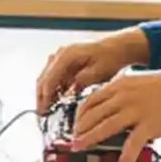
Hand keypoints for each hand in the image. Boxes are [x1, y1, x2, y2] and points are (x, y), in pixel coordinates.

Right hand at [36, 28, 150, 112]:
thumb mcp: (99, 72)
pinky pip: (54, 76)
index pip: (49, 80)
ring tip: (47, 110)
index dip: (45, 98)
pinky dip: (53, 88)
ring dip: (46, 93)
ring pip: (46, 77)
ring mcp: (61, 56)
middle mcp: (60, 53)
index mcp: (67, 55)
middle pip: (43, 78)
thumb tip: (69, 91)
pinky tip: (57, 100)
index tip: (44, 113)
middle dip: (41, 97)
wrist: (119, 47)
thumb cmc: (111, 57)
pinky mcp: (65, 60)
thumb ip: (82, 81)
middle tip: (42, 115)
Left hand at [72, 69, 160, 161]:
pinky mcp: (148, 125)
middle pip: (93, 115)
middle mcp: (123, 97)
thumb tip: (106, 105)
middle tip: (72, 141)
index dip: (79, 115)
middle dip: (79, 129)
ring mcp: (135, 111)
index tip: (75, 125)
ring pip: (105, 127)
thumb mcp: (135, 82)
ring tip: (79, 149)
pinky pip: (132, 145)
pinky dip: (124, 160)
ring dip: (90, 140)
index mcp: (118, 86)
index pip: (90, 100)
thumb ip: (120, 92)